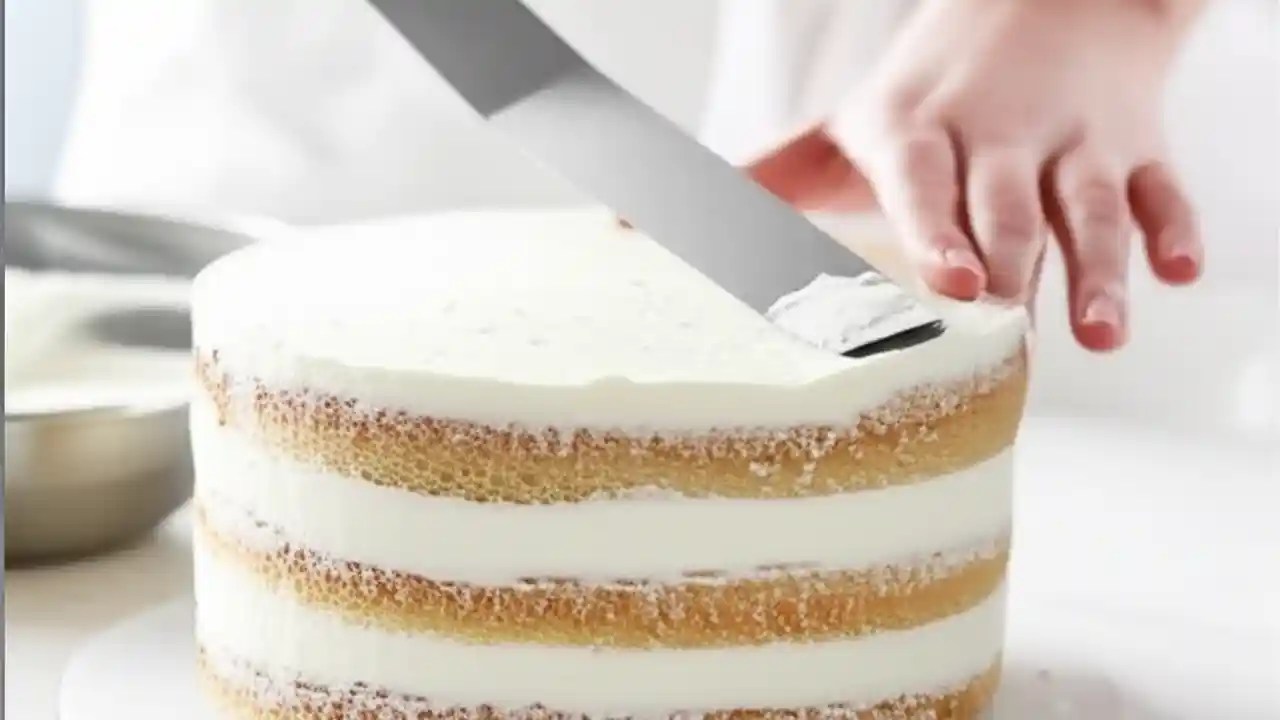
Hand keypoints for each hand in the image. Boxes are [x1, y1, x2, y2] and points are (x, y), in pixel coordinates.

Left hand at [747, 0, 1204, 351]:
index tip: (946, 282)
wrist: (1041, 1)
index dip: (936, 230)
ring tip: (1101, 334)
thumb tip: (637, 225)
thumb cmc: (924, 94)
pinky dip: (1174, 228)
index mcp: (918, 136)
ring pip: (1088, 208)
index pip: (925, 183)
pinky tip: (1180, 274)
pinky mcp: (1134, 148)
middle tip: (1008, 329)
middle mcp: (996, 139)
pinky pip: (1161, 189)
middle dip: (1012, 265)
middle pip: (1009, 208)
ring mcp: (1070, 142)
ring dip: (1099, 270)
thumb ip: (761, 181)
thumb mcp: (845, 128)